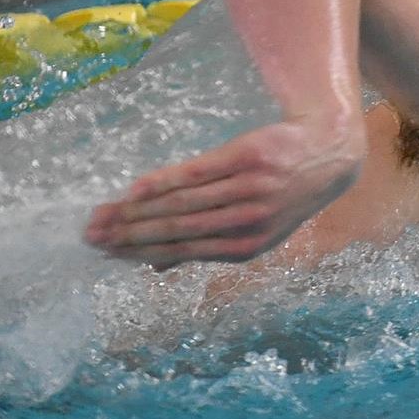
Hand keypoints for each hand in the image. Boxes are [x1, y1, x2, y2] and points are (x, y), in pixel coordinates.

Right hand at [84, 117, 364, 266]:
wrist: (327, 151)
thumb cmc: (281, 192)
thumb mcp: (252, 228)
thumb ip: (204, 244)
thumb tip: (154, 267)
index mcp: (245, 248)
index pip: (181, 252)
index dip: (140, 252)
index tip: (105, 252)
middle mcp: (246, 223)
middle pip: (175, 229)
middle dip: (128, 234)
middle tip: (91, 235)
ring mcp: (248, 191)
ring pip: (181, 204)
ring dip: (135, 210)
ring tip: (103, 213)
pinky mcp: (247, 159)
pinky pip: (196, 174)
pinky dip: (162, 182)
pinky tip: (135, 188)